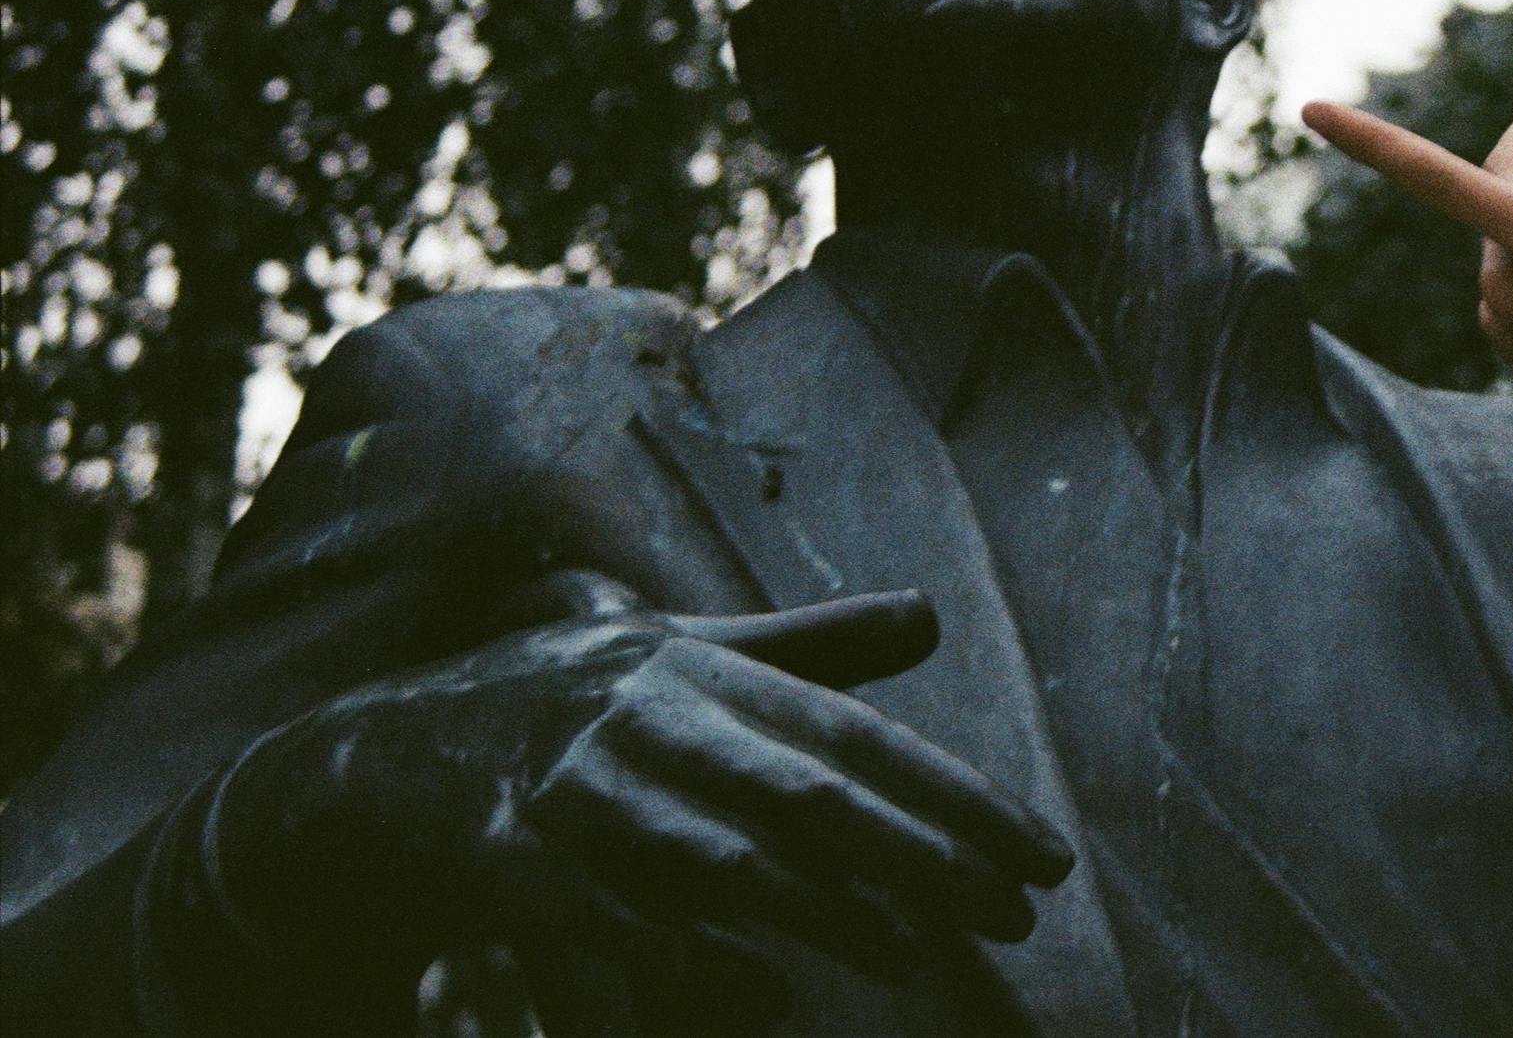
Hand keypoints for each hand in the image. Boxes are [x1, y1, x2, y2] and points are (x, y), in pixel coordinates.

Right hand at [205, 588, 1071, 1021]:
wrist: (376, 760)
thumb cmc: (561, 704)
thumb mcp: (685, 655)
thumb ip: (811, 648)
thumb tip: (931, 618)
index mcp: (707, 667)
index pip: (861, 737)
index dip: (960, 795)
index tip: (1044, 858)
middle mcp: (655, 716)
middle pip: (812, 791)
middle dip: (922, 853)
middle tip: (1015, 910)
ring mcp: (580, 790)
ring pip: (722, 854)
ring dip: (826, 906)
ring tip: (917, 949)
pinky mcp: (513, 862)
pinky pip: (614, 916)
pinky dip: (686, 949)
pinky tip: (757, 985)